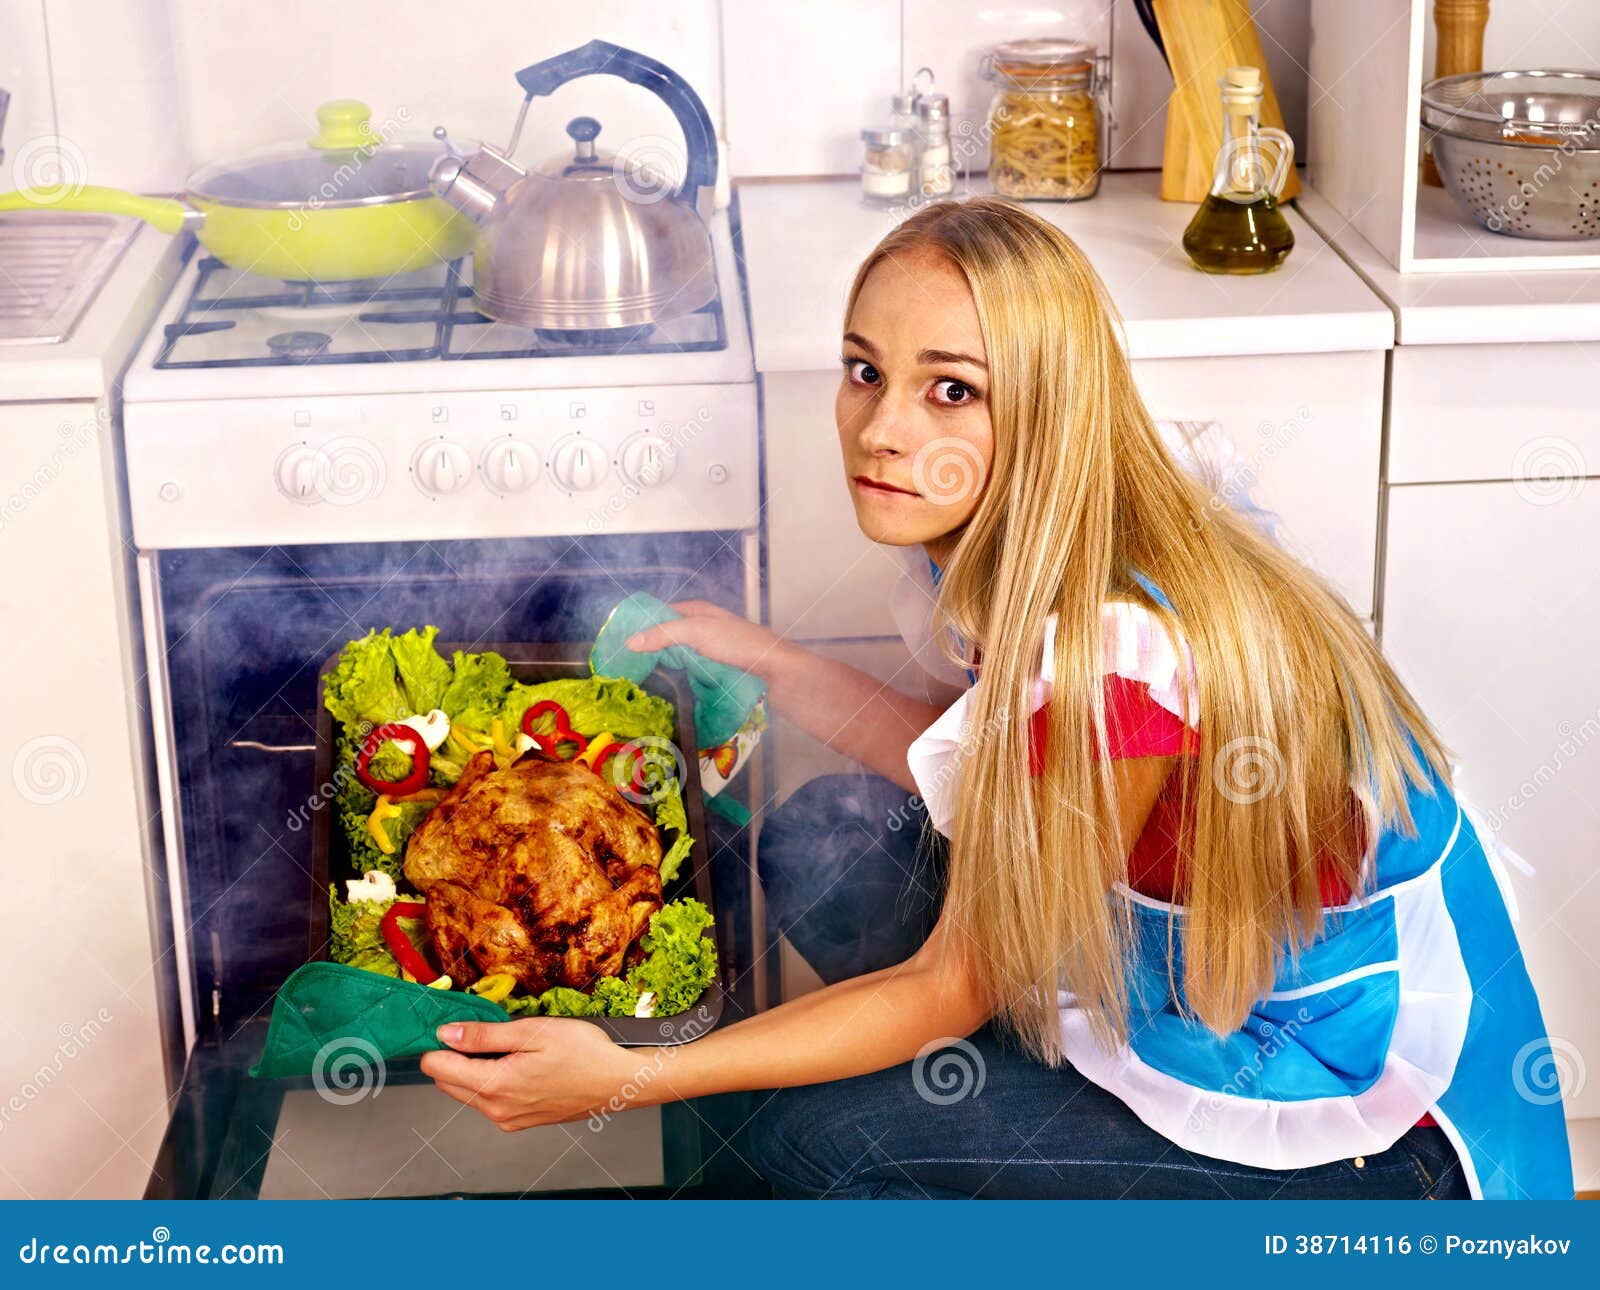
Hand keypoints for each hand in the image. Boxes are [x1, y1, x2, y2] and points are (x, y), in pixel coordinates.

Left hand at [419, 1018, 643, 1130]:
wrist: (618, 1082)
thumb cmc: (584, 1053)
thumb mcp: (532, 1032)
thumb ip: (484, 1035)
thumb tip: (445, 1034)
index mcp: (495, 1086)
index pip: (437, 1068)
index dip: (437, 1042)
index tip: (449, 1023)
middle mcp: (496, 1110)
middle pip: (446, 1083)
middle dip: (452, 1054)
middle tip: (478, 1028)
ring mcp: (509, 1119)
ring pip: (468, 1092)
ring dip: (472, 1067)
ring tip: (504, 1044)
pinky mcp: (521, 1121)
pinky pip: (489, 1100)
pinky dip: (491, 1080)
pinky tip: (517, 1062)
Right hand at [625, 599, 787, 677]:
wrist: (773, 670)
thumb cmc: (737, 644)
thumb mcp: (696, 632)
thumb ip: (664, 634)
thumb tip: (630, 641)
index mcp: (697, 611)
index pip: (661, 613)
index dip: (642, 624)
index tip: (621, 639)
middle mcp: (702, 627)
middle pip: (669, 635)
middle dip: (650, 646)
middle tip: (626, 663)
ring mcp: (709, 649)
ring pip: (679, 655)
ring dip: (664, 663)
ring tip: (640, 676)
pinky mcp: (716, 668)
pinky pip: (690, 670)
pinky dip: (678, 675)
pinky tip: (667, 685)